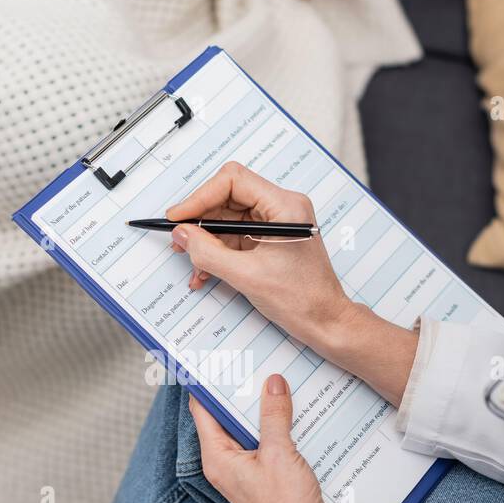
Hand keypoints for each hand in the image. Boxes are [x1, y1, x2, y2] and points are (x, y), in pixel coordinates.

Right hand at [168, 161, 353, 349]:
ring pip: (228, 218)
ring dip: (206, 240)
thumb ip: (208, 253)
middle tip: (180, 240)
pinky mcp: (269, 240)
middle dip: (201, 221)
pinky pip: (235, 236)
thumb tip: (181, 234)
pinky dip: (217, 251)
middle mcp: (281, 208)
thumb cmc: (302, 299)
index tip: (178, 217)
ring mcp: (275, 223)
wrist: (324, 321)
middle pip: (228, 197)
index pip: (233, 181)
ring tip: (192, 262)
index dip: (200, 197)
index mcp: (285, 207)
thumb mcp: (246, 276)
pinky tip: (205, 270)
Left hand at [189, 374, 346, 502]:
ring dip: (267, 410)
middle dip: (243, 392)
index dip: (207, 384)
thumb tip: (272, 383)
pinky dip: (282, 428)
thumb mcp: (280, 454)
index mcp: (219, 459)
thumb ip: (274, 416)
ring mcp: (249, 472)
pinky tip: (300, 412)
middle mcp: (228, 465)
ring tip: (280, 379)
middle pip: (229, 418)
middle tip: (255, 361)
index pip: (203, 411)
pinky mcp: (270, 478)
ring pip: (254, 430)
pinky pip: (272, 445)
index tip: (215, 358)